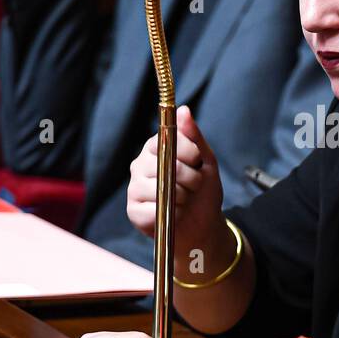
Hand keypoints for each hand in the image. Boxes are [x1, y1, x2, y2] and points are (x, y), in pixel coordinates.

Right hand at [126, 106, 225, 266]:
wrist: (201, 226)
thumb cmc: (202, 191)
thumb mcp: (205, 162)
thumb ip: (194, 137)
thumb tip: (183, 110)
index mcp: (155, 147)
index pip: (170, 139)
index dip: (190, 152)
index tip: (198, 162)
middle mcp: (140, 164)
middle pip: (168, 165)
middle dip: (191, 179)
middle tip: (193, 186)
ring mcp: (134, 187)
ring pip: (163, 189)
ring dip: (183, 198)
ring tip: (184, 200)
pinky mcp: (133, 211)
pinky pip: (155, 210)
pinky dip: (172, 214)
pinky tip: (173, 214)